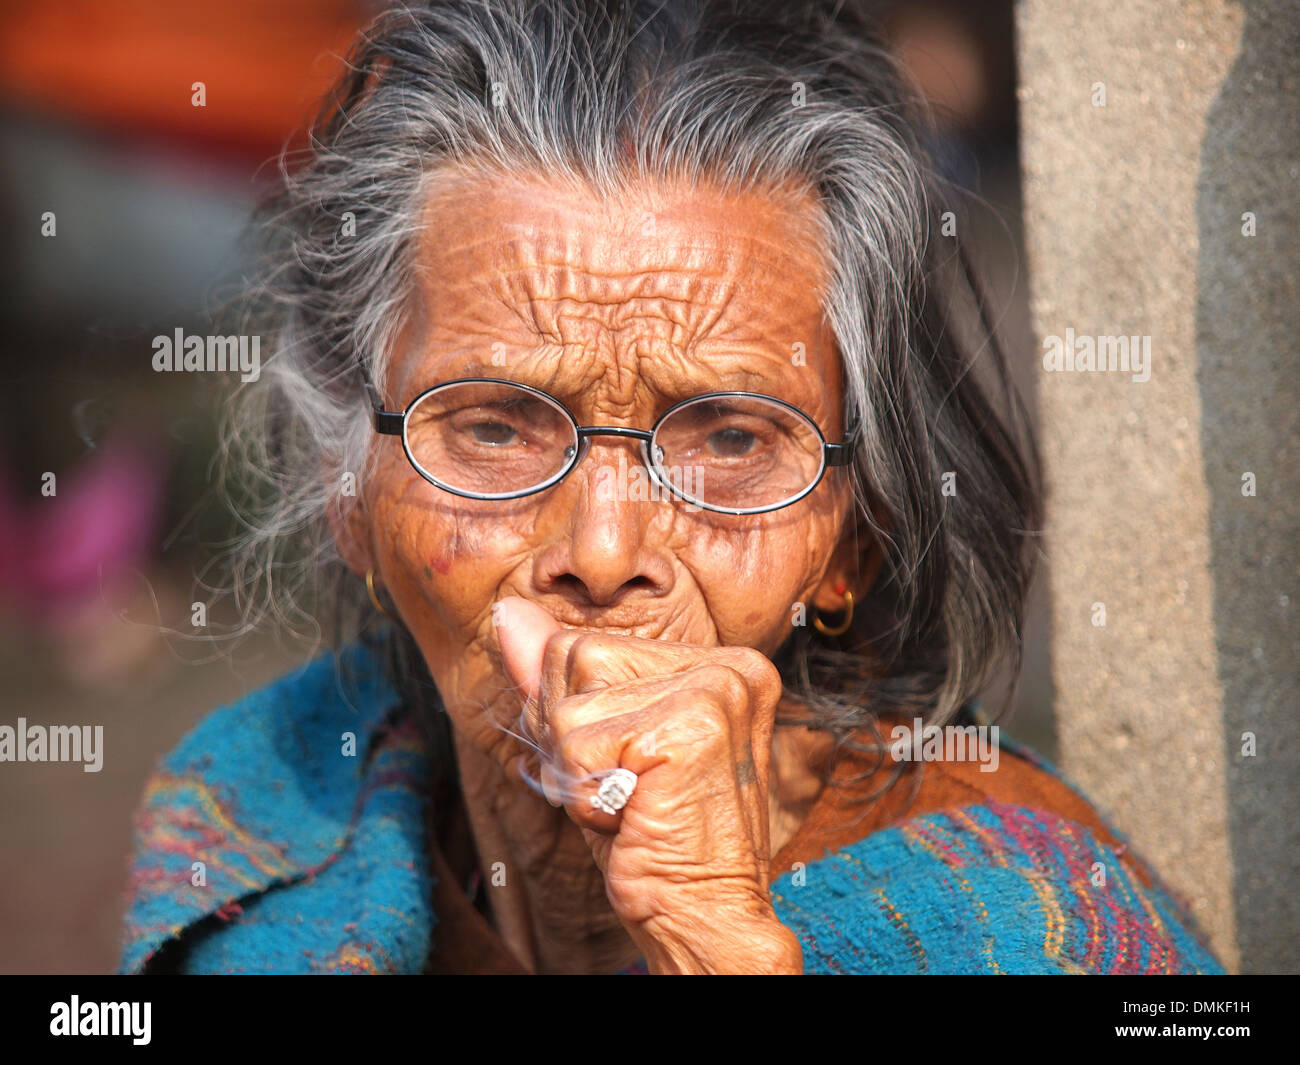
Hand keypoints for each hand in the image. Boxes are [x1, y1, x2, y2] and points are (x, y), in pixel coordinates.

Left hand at [493, 596, 803, 973]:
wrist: (705, 919)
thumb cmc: (652, 840)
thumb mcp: (597, 747)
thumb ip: (556, 677)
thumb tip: (507, 611)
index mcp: (719, 660)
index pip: (581, 646)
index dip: (571, 718)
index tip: (624, 768)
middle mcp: (728, 664)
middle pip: (571, 658)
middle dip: (569, 740)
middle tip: (626, 791)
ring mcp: (714, 690)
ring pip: (567, 705)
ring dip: (575, 773)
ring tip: (629, 804)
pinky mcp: (690, 725)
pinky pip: (575, 746)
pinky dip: (583, 798)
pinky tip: (631, 818)